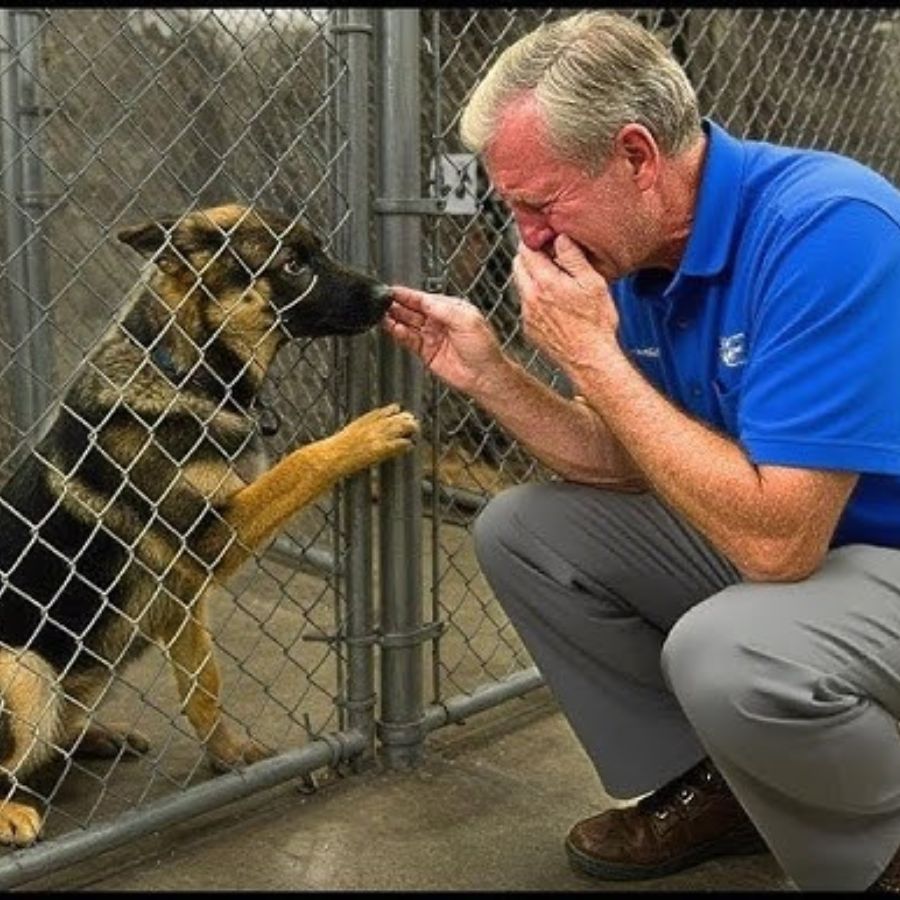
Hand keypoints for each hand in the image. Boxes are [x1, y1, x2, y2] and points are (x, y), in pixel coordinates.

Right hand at [383, 286, 506, 396]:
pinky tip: (391, 327)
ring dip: (395, 317)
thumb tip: (425, 300)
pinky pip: (408, 340)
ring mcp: (432, 337)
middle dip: (398, 304)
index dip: (409, 295)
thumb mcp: (467, 321)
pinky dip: (398, 333)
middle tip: (383, 300)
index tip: (394, 291)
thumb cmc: (484, 349)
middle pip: (413, 309)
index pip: (425, 299)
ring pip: (408, 323)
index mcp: (452, 309)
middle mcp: (440, 321)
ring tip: (381, 312)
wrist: (484, 376)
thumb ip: (444, 310)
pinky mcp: (426, 352)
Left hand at [513, 233, 619, 374]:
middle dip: (530, 255)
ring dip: (532, 276)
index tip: (546, 237)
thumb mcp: (592, 283)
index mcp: (544, 282)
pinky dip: (535, 297)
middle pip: (518, 265)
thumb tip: (559, 238)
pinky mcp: (529, 329)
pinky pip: (526, 305)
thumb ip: (573, 257)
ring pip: (521, 284)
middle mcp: (530, 297)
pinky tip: (554, 302)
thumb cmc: (596, 322)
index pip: (527, 250)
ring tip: (554, 277)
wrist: (589, 359)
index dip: (536, 239)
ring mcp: (527, 314)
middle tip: (548, 253)